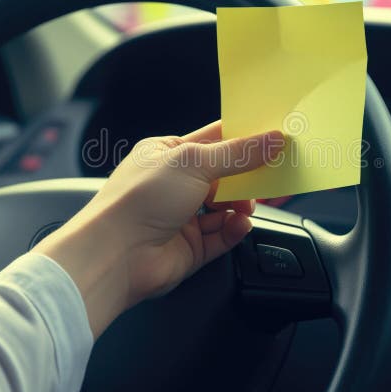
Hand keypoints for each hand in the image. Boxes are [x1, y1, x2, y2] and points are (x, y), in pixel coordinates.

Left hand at [32, 121, 282, 336]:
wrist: (115, 254)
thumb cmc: (140, 199)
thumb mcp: (194, 162)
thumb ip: (238, 153)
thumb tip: (273, 139)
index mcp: (168, 153)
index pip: (214, 139)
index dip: (244, 138)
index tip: (274, 137)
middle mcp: (174, 184)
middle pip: (225, 175)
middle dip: (248, 176)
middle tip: (275, 173)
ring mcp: (182, 216)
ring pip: (227, 207)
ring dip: (242, 206)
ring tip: (248, 206)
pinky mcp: (190, 247)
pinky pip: (222, 235)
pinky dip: (234, 229)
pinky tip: (239, 224)